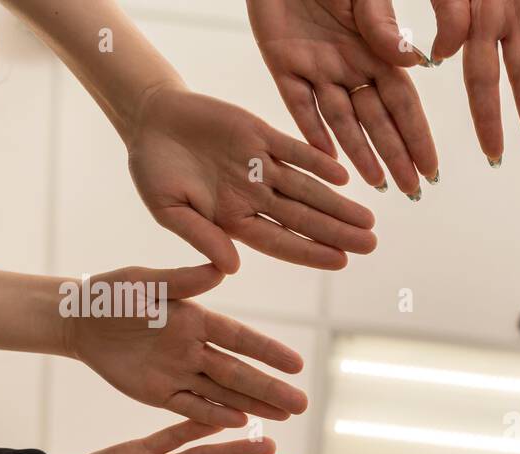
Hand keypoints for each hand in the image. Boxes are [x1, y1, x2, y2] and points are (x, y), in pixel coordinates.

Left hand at [64, 263, 308, 426]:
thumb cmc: (112, 293)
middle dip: (270, 389)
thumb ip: (183, 280)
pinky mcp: (159, 393)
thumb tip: (221, 270)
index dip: (268, 352)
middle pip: (239, 373)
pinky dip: (213, 416)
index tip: (296, 365)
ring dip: (253, 406)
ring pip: (223, 394)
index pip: (240, 339)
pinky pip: (190, 407)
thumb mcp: (145, 282)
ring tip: (285, 417)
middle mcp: (195, 349)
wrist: (78, 320)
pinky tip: (240, 424)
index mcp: (197, 319)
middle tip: (302, 404)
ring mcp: (180, 373)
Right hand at [125, 85, 375, 269]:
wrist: (149, 119)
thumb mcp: (167, 209)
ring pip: (307, 188)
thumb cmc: (153, 170)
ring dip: (338, 203)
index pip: (280, 241)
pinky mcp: (262, 135)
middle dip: (338, 232)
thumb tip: (231, 269)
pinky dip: (317, 161)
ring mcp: (261, 166)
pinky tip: (343, 175)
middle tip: (371, 244)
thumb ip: (200, 236)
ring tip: (369, 219)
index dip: (310, 251)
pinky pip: (294, 150)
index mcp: (234, 220)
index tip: (341, 262)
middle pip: (304, 218)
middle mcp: (255, 196)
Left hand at [248, 0, 437, 197]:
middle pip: (377, 119)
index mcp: (376, 48)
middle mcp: (351, 64)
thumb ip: (384, 24)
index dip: (417, 136)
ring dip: (360, 153)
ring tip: (379, 184)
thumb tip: (415, 62)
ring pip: (342, 121)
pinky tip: (329, 161)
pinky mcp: (282, 64)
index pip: (403, 102)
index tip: (431, 167)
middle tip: (411, 190)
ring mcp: (317, 68)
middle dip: (395, 155)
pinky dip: (312, 133)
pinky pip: (299, 105)